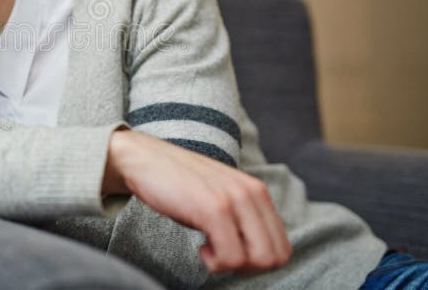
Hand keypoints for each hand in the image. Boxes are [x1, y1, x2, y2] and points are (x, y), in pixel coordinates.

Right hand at [103, 131, 291, 273]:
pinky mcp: (213, 210)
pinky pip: (231, 257)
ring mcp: (233, 201)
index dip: (258, 261)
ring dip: (232, 266)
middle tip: (221, 256)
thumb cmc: (179, 182)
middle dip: (249, 268)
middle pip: (276, 257)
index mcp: (257, 190)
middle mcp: (251, 193)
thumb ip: (243, 215)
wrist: (144, 159)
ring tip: (209, 251)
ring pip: (259, 260)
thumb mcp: (222, 195)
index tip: (232, 254)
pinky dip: (215, 263)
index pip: (282, 246)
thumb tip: (257, 254)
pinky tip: (200, 248)